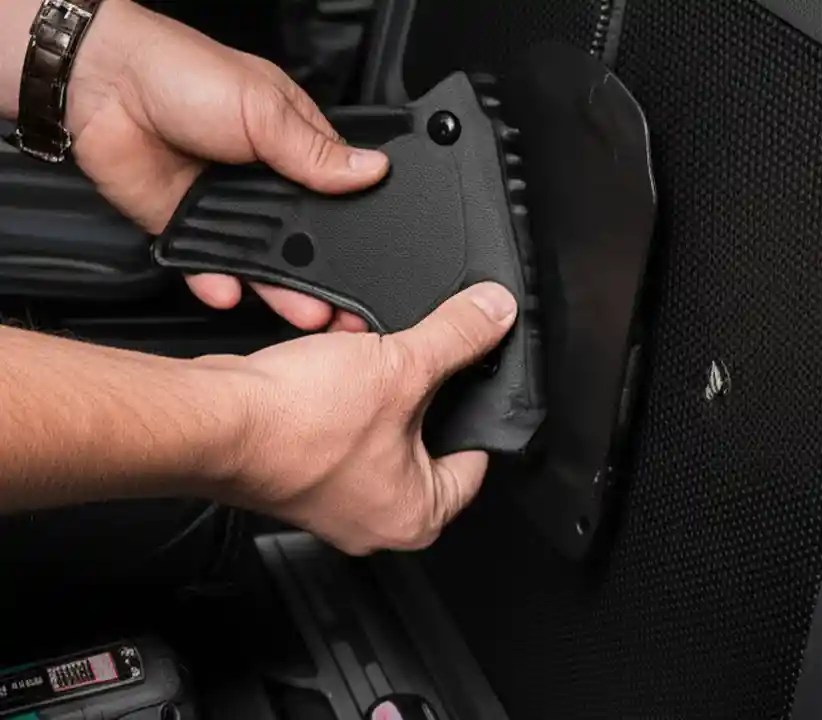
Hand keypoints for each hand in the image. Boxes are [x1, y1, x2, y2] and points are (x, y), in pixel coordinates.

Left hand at [66, 0, 383, 330]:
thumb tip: (375, 170)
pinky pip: (206, 266)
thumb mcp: (266, 110)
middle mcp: (264, 181)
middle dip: (324, 278)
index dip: (356, 230)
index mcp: (295, 146)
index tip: (377, 266)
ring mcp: (225, 208)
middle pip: (303, 241)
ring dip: (282, 291)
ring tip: (305, 314)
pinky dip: (216, 283)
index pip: (338, 197)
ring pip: (261, 262)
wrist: (102, 84)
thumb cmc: (186, 75)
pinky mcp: (185, 228)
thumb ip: (316, 152)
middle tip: (346, 314)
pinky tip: (229, 291)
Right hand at [209, 283, 517, 554]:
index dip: (477, 411)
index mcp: (417, 516)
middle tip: (418, 361)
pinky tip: (332, 368)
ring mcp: (331, 502)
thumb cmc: (299, 421)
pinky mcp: (295, 476)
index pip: (476, 462)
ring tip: (370, 360)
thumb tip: (494, 313)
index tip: (474, 380)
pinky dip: (339, 395)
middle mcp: (374, 521)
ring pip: (377, 429)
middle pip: (424, 441)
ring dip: (376, 386)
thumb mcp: (401, 366)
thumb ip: (458, 337)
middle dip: (419, 391)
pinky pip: (336, 427)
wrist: (213, 418)